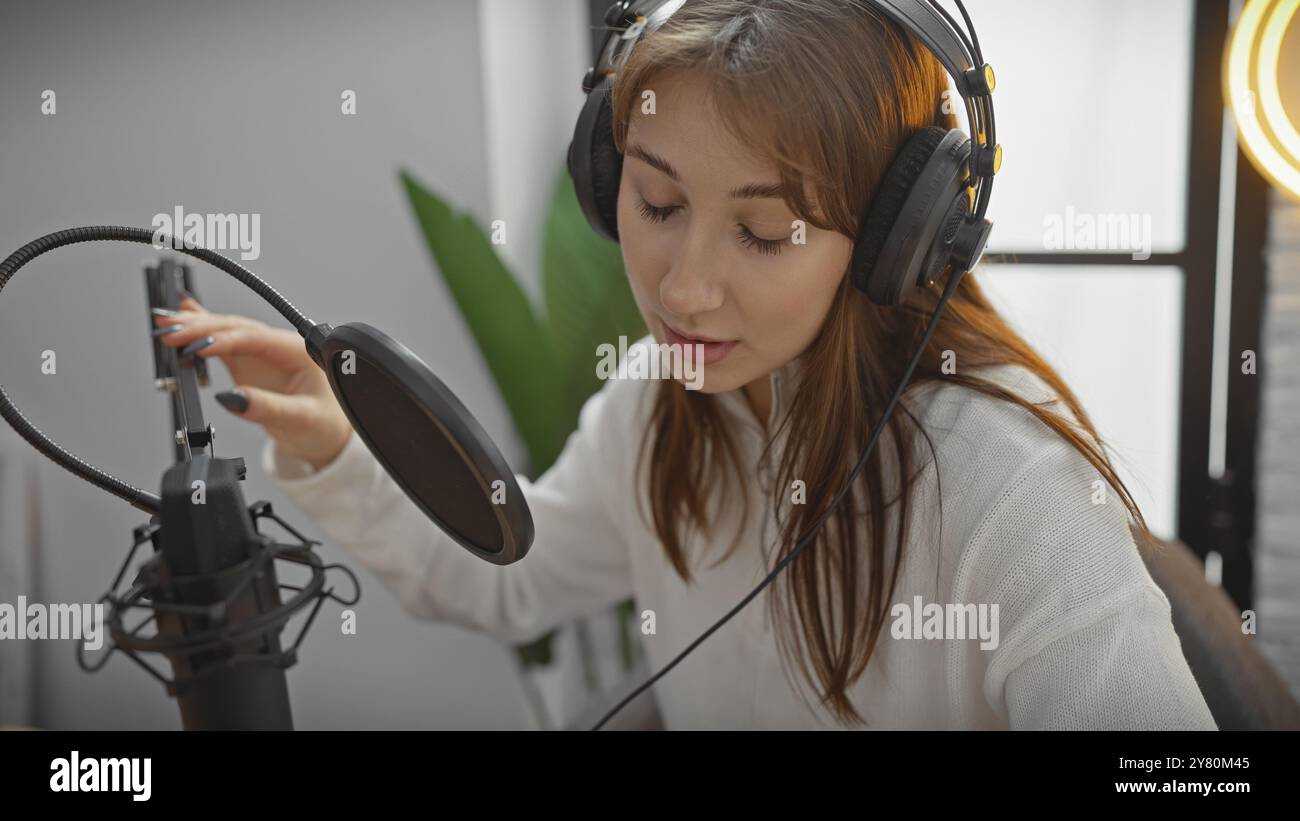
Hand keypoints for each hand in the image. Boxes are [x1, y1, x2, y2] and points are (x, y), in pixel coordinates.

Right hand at [153, 296, 351, 470]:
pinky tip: (182, 314)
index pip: (255, 338)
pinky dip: (201, 330)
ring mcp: (262, 354)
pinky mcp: (249, 364)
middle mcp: (278, 346)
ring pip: (225, 332)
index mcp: (298, 352)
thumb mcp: (301, 420)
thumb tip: (232, 399)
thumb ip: (267, 408)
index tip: (197, 347)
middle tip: (169, 330)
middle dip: (201, 327)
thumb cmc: (324, 425)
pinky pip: (222, 343)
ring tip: (165, 322)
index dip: (224, 340)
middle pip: (236, 328)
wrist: (328, 436)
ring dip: (195, 326)